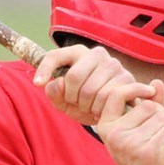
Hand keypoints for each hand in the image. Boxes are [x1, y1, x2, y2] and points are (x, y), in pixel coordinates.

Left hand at [33, 45, 156, 125]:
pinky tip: (100, 110)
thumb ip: (54, 92)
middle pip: (74, 76)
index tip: (37, 83)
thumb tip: (58, 83)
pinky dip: (99, 109)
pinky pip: (106, 97)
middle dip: (71, 97)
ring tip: (89, 107)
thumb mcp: (63, 101)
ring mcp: (113, 64)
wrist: (114, 111)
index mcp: (77, 53)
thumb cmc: (84, 102)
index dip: (45, 69)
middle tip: (76, 104)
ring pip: (90, 90)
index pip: (56, 56)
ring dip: (86, 106)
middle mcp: (96, 53)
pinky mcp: (126, 78)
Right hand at [97, 79, 163, 164]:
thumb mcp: (135, 131)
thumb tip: (157, 82)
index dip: (135, 88)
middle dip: (161, 115)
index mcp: (107, 126)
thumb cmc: (138, 157)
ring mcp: (132, 144)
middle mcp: (117, 134)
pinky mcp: (151, 152)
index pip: (116, 94)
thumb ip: (146, 106)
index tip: (149, 93)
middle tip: (160, 132)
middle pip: (149, 106)